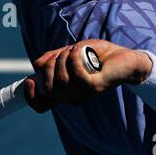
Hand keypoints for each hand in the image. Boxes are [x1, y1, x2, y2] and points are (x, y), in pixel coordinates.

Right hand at [28, 39, 152, 106]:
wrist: (125, 57)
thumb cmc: (98, 56)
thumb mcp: (69, 53)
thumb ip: (52, 58)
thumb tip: (36, 65)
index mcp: (64, 92)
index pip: (41, 105)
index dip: (30, 96)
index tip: (30, 80)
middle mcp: (73, 97)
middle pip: (48, 88)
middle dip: (49, 67)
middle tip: (61, 54)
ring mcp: (84, 94)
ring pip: (61, 80)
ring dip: (63, 59)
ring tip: (75, 49)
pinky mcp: (95, 88)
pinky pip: (76, 74)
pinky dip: (74, 58)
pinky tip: (79, 49)